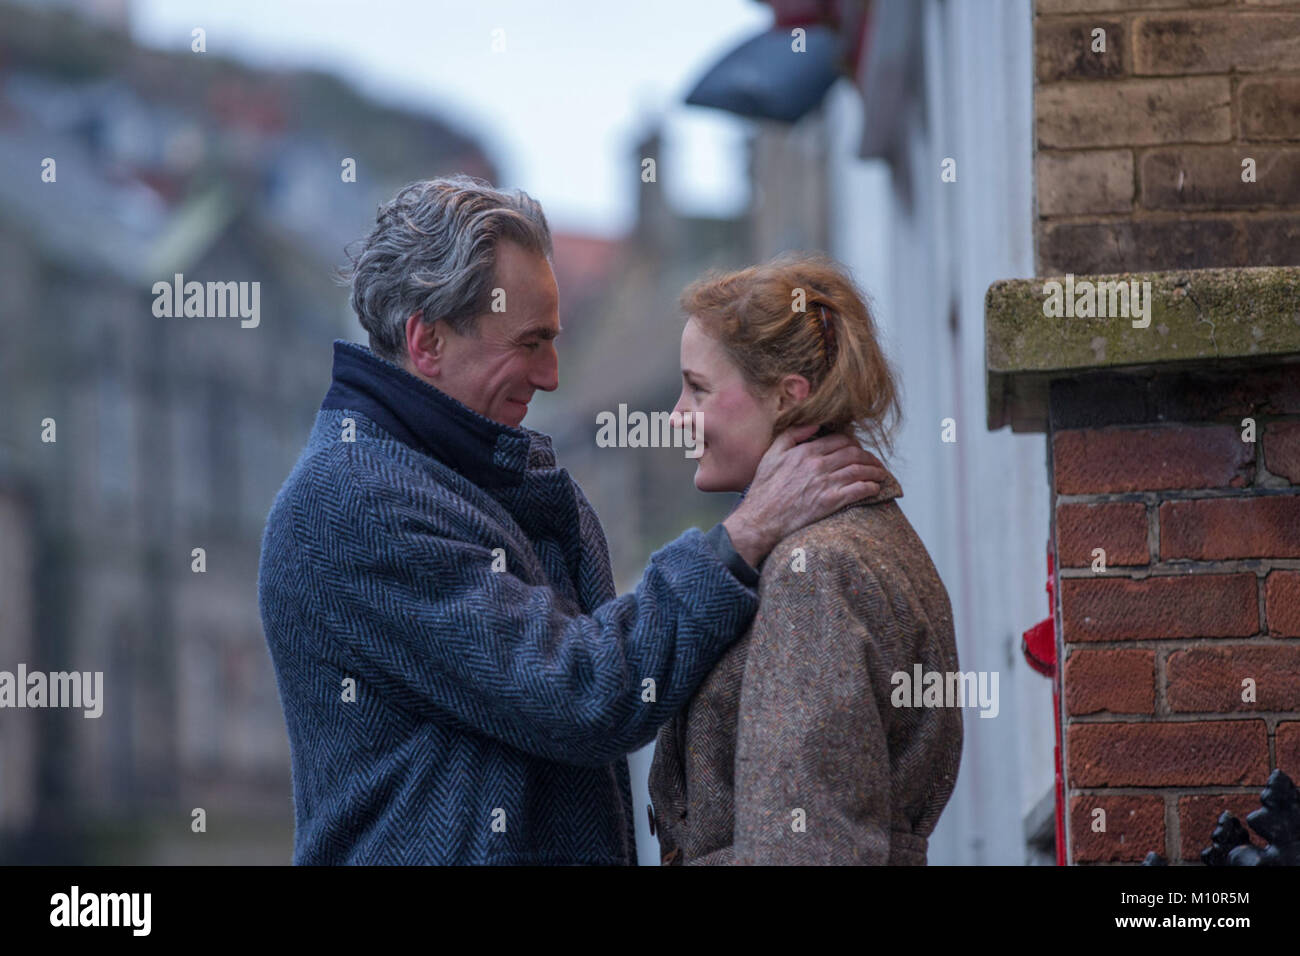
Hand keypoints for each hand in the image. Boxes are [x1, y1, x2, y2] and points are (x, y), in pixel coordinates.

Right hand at [722, 424, 884, 566]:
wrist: (760, 520)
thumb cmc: (764, 490)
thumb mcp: (771, 455)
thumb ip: (791, 435)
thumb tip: (812, 423)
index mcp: (806, 452)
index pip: (840, 440)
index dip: (854, 443)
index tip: (858, 448)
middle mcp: (818, 465)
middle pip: (854, 453)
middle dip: (869, 456)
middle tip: (875, 462)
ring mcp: (825, 484)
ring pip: (859, 470)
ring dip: (875, 471)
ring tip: (881, 474)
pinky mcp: (830, 502)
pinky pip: (858, 490)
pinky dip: (871, 487)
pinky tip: (875, 488)